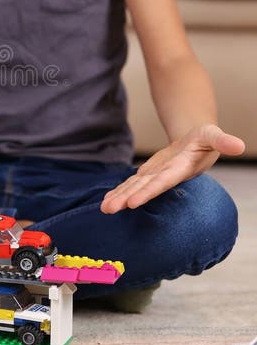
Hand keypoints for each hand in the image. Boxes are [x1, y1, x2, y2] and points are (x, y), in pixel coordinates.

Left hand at [100, 123, 244, 213]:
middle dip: (127, 199)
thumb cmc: (205, 139)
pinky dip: (119, 191)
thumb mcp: (213, 134)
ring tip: (104, 209)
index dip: (147, 192)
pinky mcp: (148, 174)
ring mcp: (155, 176)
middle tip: (110, 209)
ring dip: (119, 198)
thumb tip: (240, 146)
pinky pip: (131, 184)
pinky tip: (106, 201)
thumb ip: (223, 141)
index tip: (132, 202)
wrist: (196, 144)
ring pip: (134, 188)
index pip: (162, 182)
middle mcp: (165, 176)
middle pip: (144, 189)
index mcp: (179, 169)